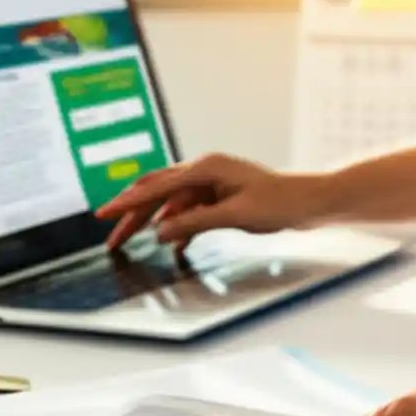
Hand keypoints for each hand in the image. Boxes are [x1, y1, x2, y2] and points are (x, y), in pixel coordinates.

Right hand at [95, 153, 328, 248]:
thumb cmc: (280, 202)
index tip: (104, 214)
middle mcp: (205, 171)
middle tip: (111, 237)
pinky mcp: (221, 197)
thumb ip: (195, 223)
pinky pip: (191, 212)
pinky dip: (180, 228)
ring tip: (131, 243)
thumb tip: (161, 233)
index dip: (127, 203)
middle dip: (132, 215)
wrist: (311, 202)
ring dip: (154, 224)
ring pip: (172, 204)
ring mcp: (213, 184)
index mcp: (206, 168)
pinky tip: (174, 247)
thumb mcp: (235, 215)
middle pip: (158, 193)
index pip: (156, 187)